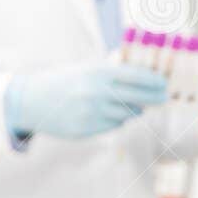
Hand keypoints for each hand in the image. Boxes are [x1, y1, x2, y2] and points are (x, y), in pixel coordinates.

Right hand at [5, 62, 167, 140]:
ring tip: (132, 103)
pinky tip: (111, 112)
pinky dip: (117, 119)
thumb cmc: (64, 81)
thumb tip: (143, 72)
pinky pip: (113, 125)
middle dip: (154, 98)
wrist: (33, 100)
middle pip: (137, 98)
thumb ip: (112, 71)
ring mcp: (92, 113)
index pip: (136, 76)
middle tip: (164, 97)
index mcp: (98, 73)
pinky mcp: (87, 130)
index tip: (164, 83)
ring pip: (126, 114)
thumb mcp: (86, 68)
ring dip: (134, 109)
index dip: (154, 81)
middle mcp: (97, 93)